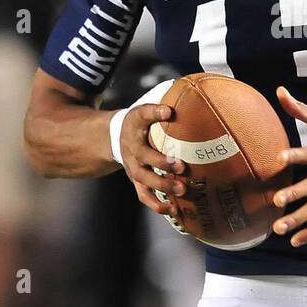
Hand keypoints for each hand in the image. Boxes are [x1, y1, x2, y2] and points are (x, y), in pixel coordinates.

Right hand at [118, 104, 189, 218]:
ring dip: (163, 186)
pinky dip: (158, 205)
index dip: (154, 113)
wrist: (117, 137)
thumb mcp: (147, 108)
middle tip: (181, 166)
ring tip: (182, 191)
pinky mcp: (137, 181)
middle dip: (162, 163)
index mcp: (135, 125)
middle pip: (145, 157)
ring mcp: (133, 167)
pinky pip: (145, 196)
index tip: (168, 111)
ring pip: (145, 180)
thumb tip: (190, 95)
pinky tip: (175, 211)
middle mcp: (132, 148)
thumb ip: (163, 105)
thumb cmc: (141, 122)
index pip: (143, 115)